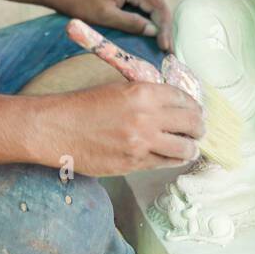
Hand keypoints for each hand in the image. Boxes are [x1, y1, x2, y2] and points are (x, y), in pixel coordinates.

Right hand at [40, 80, 204, 175]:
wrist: (56, 128)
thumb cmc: (84, 105)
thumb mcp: (118, 89)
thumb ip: (148, 95)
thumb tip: (175, 104)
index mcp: (143, 93)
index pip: (185, 99)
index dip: (194, 106)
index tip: (196, 111)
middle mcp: (147, 118)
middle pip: (192, 124)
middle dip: (198, 127)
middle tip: (197, 129)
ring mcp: (141, 144)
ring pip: (185, 149)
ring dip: (190, 147)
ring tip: (188, 146)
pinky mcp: (134, 164)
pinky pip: (166, 163)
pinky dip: (173, 160)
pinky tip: (172, 156)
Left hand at [55, 0, 173, 51]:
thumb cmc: (81, 4)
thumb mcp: (105, 16)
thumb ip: (130, 23)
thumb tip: (153, 31)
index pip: (156, 6)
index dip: (163, 28)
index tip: (164, 47)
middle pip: (159, 4)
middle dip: (165, 27)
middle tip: (168, 49)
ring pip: (154, 4)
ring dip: (160, 23)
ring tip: (164, 44)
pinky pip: (144, 5)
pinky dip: (151, 19)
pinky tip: (153, 33)